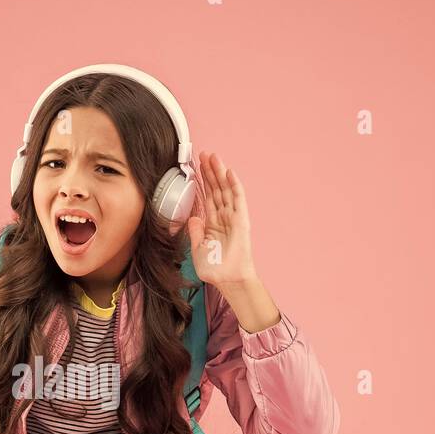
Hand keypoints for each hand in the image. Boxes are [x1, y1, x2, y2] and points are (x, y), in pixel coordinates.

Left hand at [187, 151, 257, 287]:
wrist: (228, 279)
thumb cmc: (215, 268)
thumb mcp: (197, 249)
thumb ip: (195, 232)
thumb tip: (193, 218)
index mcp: (212, 223)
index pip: (208, 196)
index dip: (203, 181)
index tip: (196, 167)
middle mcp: (223, 217)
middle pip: (216, 188)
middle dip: (210, 171)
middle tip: (204, 154)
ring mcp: (233, 217)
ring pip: (225, 190)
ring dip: (220, 173)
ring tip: (213, 157)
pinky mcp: (241, 220)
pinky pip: (238, 199)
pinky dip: (234, 185)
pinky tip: (229, 173)